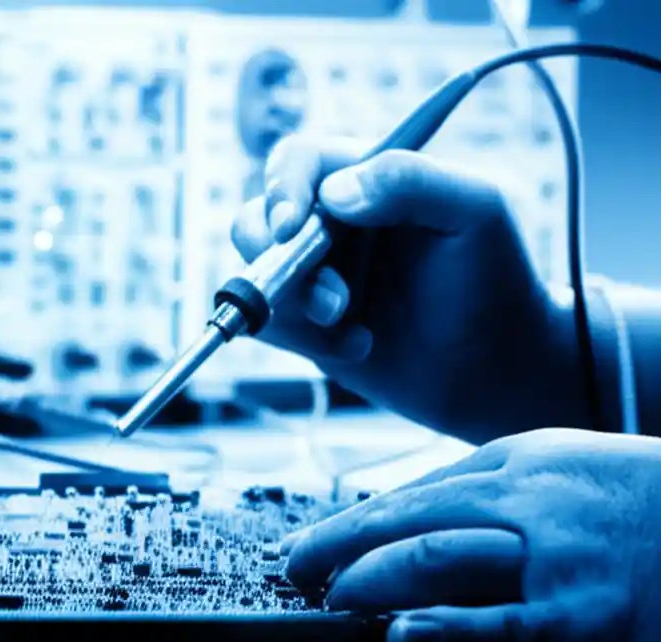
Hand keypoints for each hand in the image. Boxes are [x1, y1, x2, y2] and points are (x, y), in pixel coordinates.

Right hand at [230, 136, 584, 443]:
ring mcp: (315, 272)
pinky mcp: (306, 323)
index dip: (282, 188)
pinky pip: (268, 324)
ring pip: (255, 274)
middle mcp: (333, 220)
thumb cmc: (497, 280)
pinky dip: (305, 340)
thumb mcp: (476, 211)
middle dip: (279, 261)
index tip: (290, 229)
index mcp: (368, 176)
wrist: (497, 371)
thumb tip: (333, 193)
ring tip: (350, 325)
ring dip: (294, 306)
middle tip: (330, 300)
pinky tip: (357, 346)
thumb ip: (410, 181)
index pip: (298, 160)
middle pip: (257, 217)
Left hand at [282, 428, 660, 641]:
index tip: (309, 543)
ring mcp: (557, 558)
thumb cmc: (648, 505)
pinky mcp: (586, 620)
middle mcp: (530, 499)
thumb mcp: (569, 471)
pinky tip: (401, 637)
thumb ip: (495, 490)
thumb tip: (414, 519)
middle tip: (295, 570)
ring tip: (329, 600)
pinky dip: (443, 631)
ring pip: (435, 557)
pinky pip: (500, 627)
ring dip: (367, 580)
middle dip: (337, 547)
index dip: (348, 522)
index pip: (410, 492)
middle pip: (406, 519)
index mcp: (521, 460)